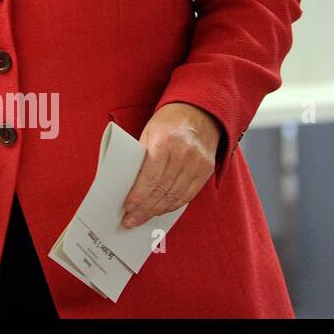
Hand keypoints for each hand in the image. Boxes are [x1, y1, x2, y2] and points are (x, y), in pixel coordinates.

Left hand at [121, 102, 220, 227]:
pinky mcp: (206, 171)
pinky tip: (160, 210)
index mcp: (164, 143)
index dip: (138, 196)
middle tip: (130, 221)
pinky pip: (188, 195)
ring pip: (175, 197)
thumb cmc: (168, 122)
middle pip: (162, 190)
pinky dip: (173, 205)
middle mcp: (183, 155)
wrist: (199, 113)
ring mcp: (197, 164)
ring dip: (157, 211)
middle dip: (144, 209)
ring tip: (142, 219)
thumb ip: (140, 157)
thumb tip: (127, 184)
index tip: (127, 208)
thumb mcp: (148, 132)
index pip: (150, 177)